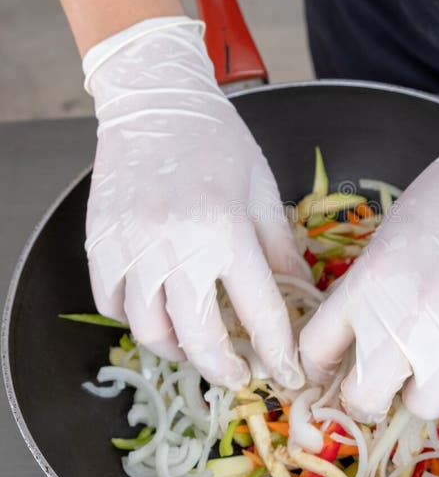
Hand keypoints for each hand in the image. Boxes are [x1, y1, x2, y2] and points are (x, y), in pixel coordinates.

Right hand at [84, 17, 306, 388]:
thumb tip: (300, 291)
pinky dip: (135, 318)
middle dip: (224, 369)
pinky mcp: (100, 242)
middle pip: (198, 339)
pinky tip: (157, 309)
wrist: (154, 100)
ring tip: (197, 345)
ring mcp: (131, 247)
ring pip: (149, 331)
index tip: (287, 374)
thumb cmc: (216, 138)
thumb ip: (279, 244)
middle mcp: (175, 246)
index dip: (277, 352)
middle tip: (239, 375)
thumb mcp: (261, 187)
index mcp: (225, 230)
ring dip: (177, 350)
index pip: (258, 313)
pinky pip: (112, 304)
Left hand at [299, 66, 438, 420]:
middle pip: (364, 398)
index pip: (316, 351)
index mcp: (365, 287)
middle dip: (368, 397)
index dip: (320, 367)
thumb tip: (357, 343)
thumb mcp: (386, 243)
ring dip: (428, 388)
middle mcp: (402, 319)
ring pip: (424, 406)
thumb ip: (367, 296)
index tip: (331, 370)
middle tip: (382, 383)